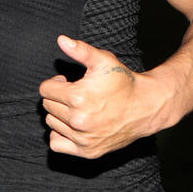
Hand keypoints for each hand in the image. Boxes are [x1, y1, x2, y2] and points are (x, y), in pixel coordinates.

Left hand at [39, 35, 171, 158]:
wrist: (146, 106)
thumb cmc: (125, 82)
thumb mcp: (104, 61)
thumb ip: (80, 50)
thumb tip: (61, 40)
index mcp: (78, 98)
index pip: (45, 90)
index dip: (55, 82)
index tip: (68, 81)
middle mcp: (78, 121)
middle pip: (47, 106)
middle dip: (58, 97)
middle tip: (76, 94)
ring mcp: (82, 138)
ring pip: (51, 123)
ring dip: (60, 114)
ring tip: (78, 108)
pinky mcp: (87, 151)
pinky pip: (56, 143)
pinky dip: (60, 134)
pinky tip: (73, 125)